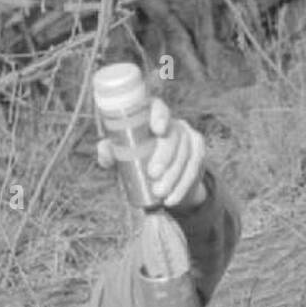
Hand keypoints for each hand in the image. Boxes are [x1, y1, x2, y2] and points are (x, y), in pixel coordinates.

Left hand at [95, 96, 206, 211]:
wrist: (163, 178)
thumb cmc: (136, 160)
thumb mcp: (121, 157)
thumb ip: (110, 152)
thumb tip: (106, 150)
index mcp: (153, 117)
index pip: (159, 108)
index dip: (160, 115)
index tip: (157, 130)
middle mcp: (174, 123)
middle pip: (174, 136)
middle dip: (165, 156)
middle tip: (153, 174)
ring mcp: (189, 136)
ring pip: (186, 154)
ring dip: (174, 176)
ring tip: (160, 193)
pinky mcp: (198, 152)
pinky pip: (194, 168)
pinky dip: (183, 186)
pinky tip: (172, 198)